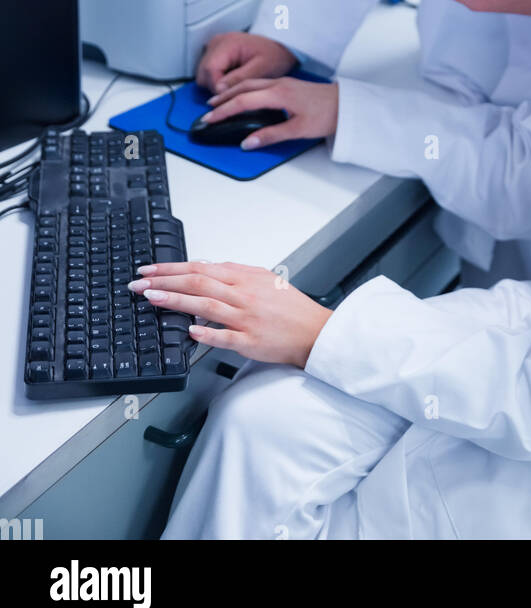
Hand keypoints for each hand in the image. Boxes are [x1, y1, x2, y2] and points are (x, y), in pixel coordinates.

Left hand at [129, 260, 331, 367]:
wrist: (314, 331)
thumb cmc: (290, 307)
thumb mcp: (263, 279)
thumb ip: (234, 274)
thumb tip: (206, 267)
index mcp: (244, 277)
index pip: (200, 267)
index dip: (171, 267)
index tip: (148, 269)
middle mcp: (243, 294)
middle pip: (198, 281)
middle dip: (164, 280)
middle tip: (139, 283)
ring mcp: (246, 318)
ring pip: (206, 304)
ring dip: (177, 300)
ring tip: (152, 298)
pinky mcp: (250, 341)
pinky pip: (226, 336)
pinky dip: (207, 333)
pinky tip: (189, 331)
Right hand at [196, 32, 296, 93]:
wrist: (281, 47)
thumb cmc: (275, 55)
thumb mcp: (262, 69)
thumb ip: (239, 79)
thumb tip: (219, 90)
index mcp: (228, 43)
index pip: (210, 70)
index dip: (217, 88)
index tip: (229, 98)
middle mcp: (217, 43)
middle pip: (203, 73)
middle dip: (216, 88)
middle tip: (235, 93)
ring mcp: (215, 47)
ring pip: (204, 74)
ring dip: (216, 84)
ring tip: (236, 86)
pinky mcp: (217, 53)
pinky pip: (209, 72)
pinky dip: (218, 80)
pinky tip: (233, 81)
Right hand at [202, 75, 339, 147]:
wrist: (345, 104)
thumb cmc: (327, 115)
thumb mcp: (298, 130)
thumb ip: (271, 135)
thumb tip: (248, 142)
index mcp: (279, 94)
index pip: (243, 101)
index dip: (224, 111)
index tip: (210, 120)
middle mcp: (278, 84)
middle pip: (242, 88)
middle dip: (222, 99)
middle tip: (208, 111)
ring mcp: (282, 82)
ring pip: (249, 83)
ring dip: (231, 92)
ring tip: (218, 102)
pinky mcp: (286, 84)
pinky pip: (258, 83)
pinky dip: (243, 88)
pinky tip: (241, 95)